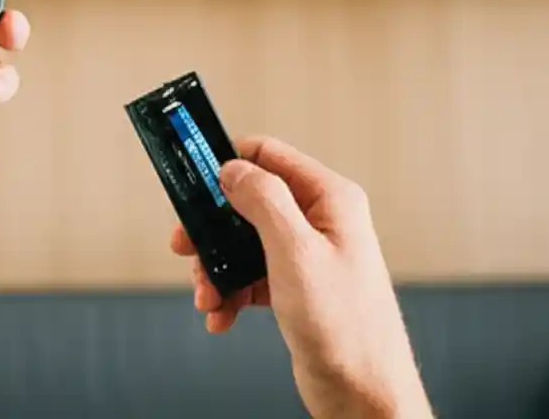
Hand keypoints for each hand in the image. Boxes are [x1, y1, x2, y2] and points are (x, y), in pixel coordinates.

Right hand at [169, 137, 430, 418]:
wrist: (362, 392)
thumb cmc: (344, 325)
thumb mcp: (295, 252)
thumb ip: (264, 201)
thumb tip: (234, 167)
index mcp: (330, 199)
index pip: (270, 155)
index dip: (228, 162)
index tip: (191, 178)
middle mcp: (320, 221)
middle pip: (249, 202)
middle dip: (213, 228)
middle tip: (185, 247)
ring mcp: (308, 255)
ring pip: (244, 243)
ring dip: (217, 268)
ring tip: (206, 297)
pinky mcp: (296, 287)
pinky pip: (250, 276)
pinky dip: (230, 293)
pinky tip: (221, 316)